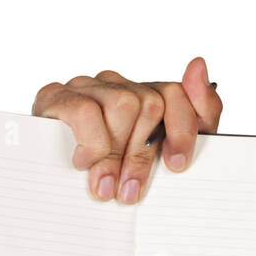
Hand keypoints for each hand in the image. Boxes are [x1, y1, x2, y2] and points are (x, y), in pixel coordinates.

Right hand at [31, 57, 221, 203]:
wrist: (58, 186)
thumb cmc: (118, 172)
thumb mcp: (168, 155)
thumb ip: (199, 114)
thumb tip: (199, 64)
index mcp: (146, 98)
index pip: (175, 94)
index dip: (181, 130)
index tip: (175, 166)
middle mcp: (118, 86)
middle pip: (149, 103)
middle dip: (142, 155)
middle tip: (131, 191)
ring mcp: (88, 88)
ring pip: (122, 104)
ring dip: (116, 155)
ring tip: (106, 187)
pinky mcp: (57, 96)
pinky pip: (86, 111)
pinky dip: (90, 144)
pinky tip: (83, 163)